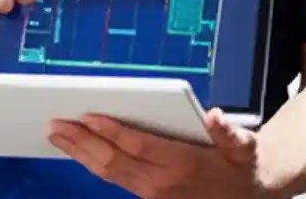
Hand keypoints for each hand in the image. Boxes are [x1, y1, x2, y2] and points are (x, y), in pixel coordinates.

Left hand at [48, 108, 269, 198]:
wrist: (250, 196)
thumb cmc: (242, 165)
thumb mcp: (244, 146)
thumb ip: (229, 132)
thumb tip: (216, 117)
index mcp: (182, 164)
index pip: (136, 145)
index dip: (110, 130)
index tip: (87, 116)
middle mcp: (162, 183)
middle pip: (113, 162)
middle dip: (81, 142)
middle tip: (55, 125)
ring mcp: (153, 194)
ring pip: (108, 174)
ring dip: (80, 154)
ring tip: (58, 136)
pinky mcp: (149, 198)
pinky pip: (115, 180)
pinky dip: (93, 164)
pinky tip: (80, 151)